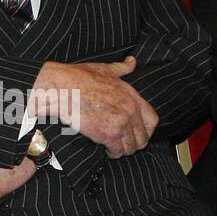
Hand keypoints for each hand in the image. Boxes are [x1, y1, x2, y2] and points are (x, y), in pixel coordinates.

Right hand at [33, 56, 157, 157]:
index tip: (138, 133)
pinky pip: (117, 151)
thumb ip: (122, 68)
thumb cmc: (80, 78)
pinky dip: (112, 153)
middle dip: (134, 143)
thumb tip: (131, 61)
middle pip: (143, 137)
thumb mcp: (106, 69)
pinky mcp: (108, 134)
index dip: (147, 130)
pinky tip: (106, 150)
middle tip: (124, 144)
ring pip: (131, 147)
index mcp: (132, 96)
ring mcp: (121, 123)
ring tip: (115, 148)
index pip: (152, 120)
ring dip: (123, 150)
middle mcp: (130, 110)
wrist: (64, 88)